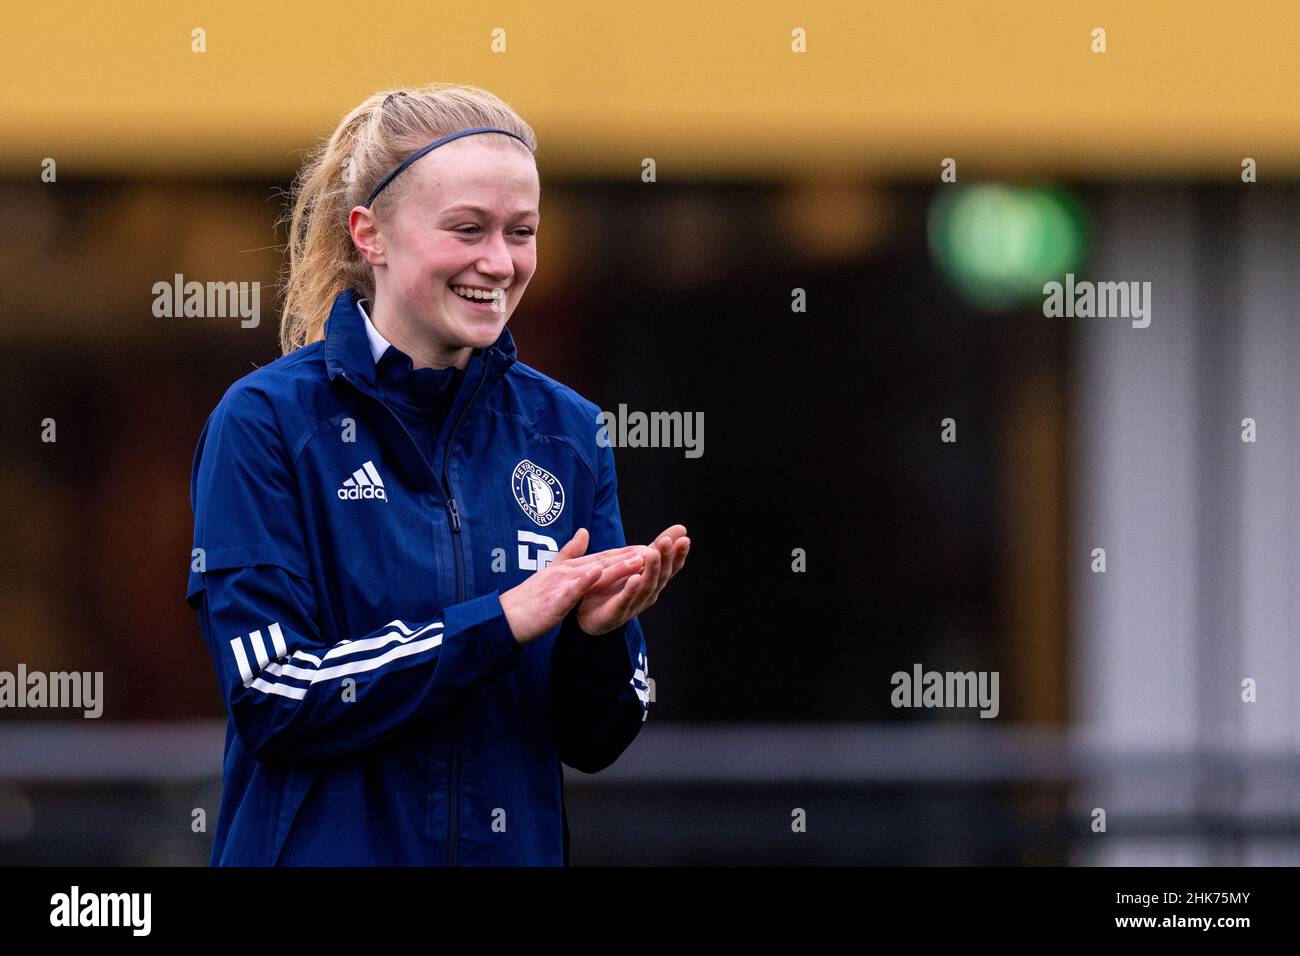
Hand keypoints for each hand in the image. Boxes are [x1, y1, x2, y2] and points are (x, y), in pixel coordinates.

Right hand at [498, 529, 646, 643]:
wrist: (507, 617)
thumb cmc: (531, 599)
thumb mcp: (552, 572)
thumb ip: (569, 552)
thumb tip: (584, 532)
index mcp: (570, 567)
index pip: (604, 557)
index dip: (628, 551)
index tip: (651, 547)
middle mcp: (568, 571)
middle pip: (604, 561)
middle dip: (630, 555)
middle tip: (655, 548)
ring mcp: (561, 583)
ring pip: (593, 572)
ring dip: (616, 565)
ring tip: (639, 558)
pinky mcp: (553, 599)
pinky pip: (571, 589)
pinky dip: (584, 581)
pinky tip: (597, 574)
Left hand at [575, 524, 689, 635]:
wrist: (586, 618)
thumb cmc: (614, 589)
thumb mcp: (635, 564)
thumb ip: (652, 548)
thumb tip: (681, 528)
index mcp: (651, 582)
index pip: (669, 567)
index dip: (677, 554)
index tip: (684, 538)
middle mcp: (646, 594)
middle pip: (660, 575)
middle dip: (665, 558)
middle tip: (667, 541)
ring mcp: (632, 606)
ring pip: (646, 587)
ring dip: (651, 570)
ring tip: (653, 553)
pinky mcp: (614, 615)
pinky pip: (624, 601)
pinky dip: (631, 590)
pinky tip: (634, 578)